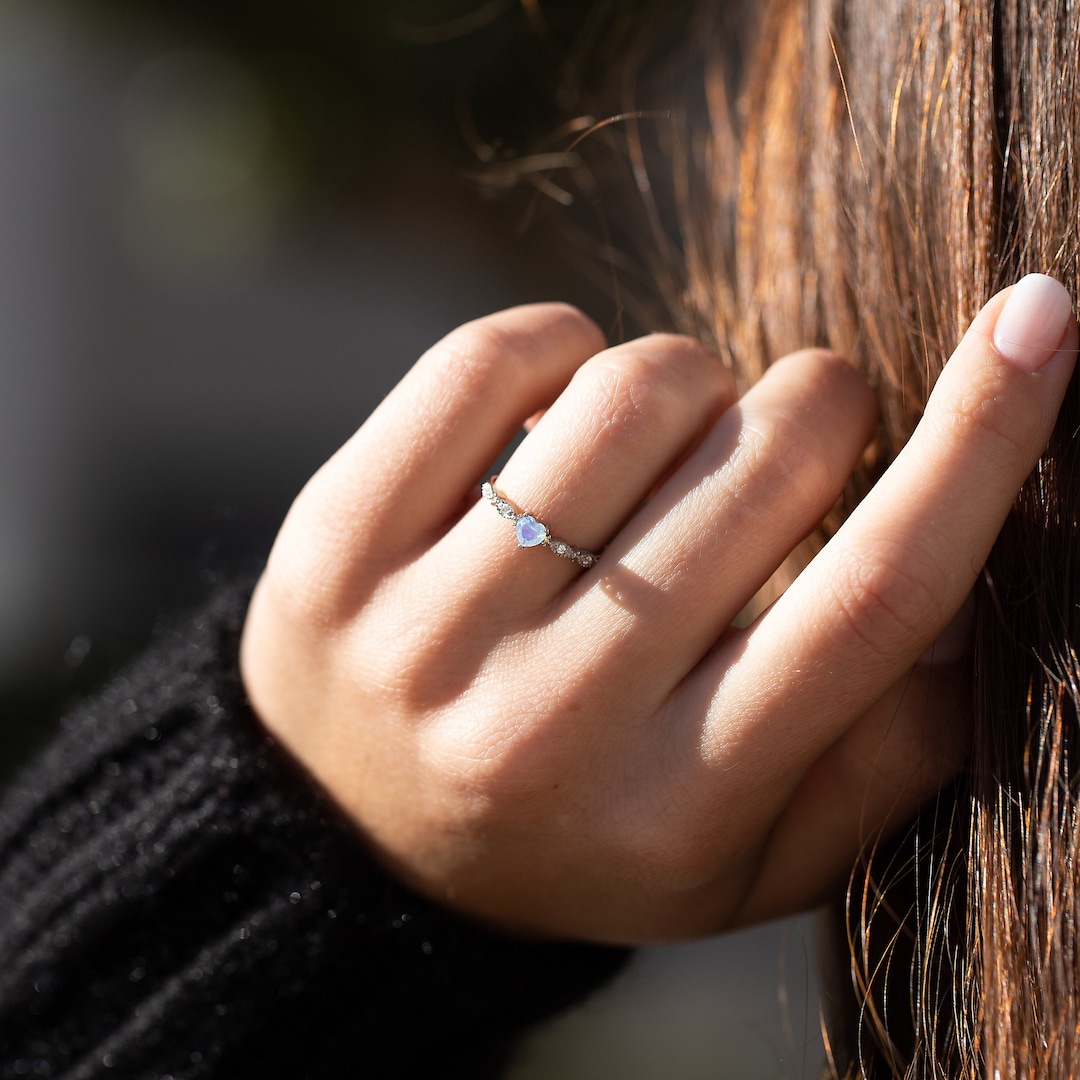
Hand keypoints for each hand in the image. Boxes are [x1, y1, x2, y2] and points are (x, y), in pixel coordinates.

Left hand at [240, 276, 1075, 944]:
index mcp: (678, 808)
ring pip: (632, 393)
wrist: (360, 844)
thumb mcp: (742, 853)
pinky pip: (490, 361)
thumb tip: (984, 610)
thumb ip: (880, 754)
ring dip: (688, 384)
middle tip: (793, 430)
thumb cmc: (584, 835)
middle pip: (759, 471)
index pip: (873, 602)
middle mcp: (548, 725)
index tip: (1042, 322)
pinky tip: (559, 411)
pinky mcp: (333, 547)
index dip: (982, 445)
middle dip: (817, 405)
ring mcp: (424, 632)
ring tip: (661, 450)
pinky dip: (559, 346)